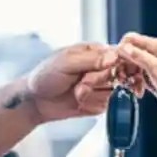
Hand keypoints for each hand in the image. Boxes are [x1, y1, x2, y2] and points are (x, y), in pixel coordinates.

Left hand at [25, 43, 143, 122]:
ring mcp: (102, 86)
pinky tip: (80, 102)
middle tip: (82, 85)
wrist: (36, 101)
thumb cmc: (45, 76)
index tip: (116, 71)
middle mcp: (102, 68)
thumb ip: (90, 59)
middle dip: (99, 81)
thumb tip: (114, 56)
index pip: (120, 55)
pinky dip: (93, 104)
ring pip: (116, 91)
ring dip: (95, 94)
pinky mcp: (100, 102)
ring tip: (77, 93)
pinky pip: (108, 104)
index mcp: (95, 52)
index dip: (120, 63)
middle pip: (119, 74)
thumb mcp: (66, 63)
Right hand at [115, 32, 156, 115]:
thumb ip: (139, 57)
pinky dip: (134, 84)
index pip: (130, 39)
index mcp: (156, 46)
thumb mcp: (156, 69)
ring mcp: (151, 66)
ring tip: (134, 87)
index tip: (118, 63)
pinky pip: (135, 78)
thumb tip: (124, 47)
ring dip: (128, 78)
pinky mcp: (150, 78)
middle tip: (124, 79)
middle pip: (128, 54)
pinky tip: (139, 92)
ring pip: (130, 67)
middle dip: (124, 67)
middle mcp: (153, 54)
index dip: (122, 50)